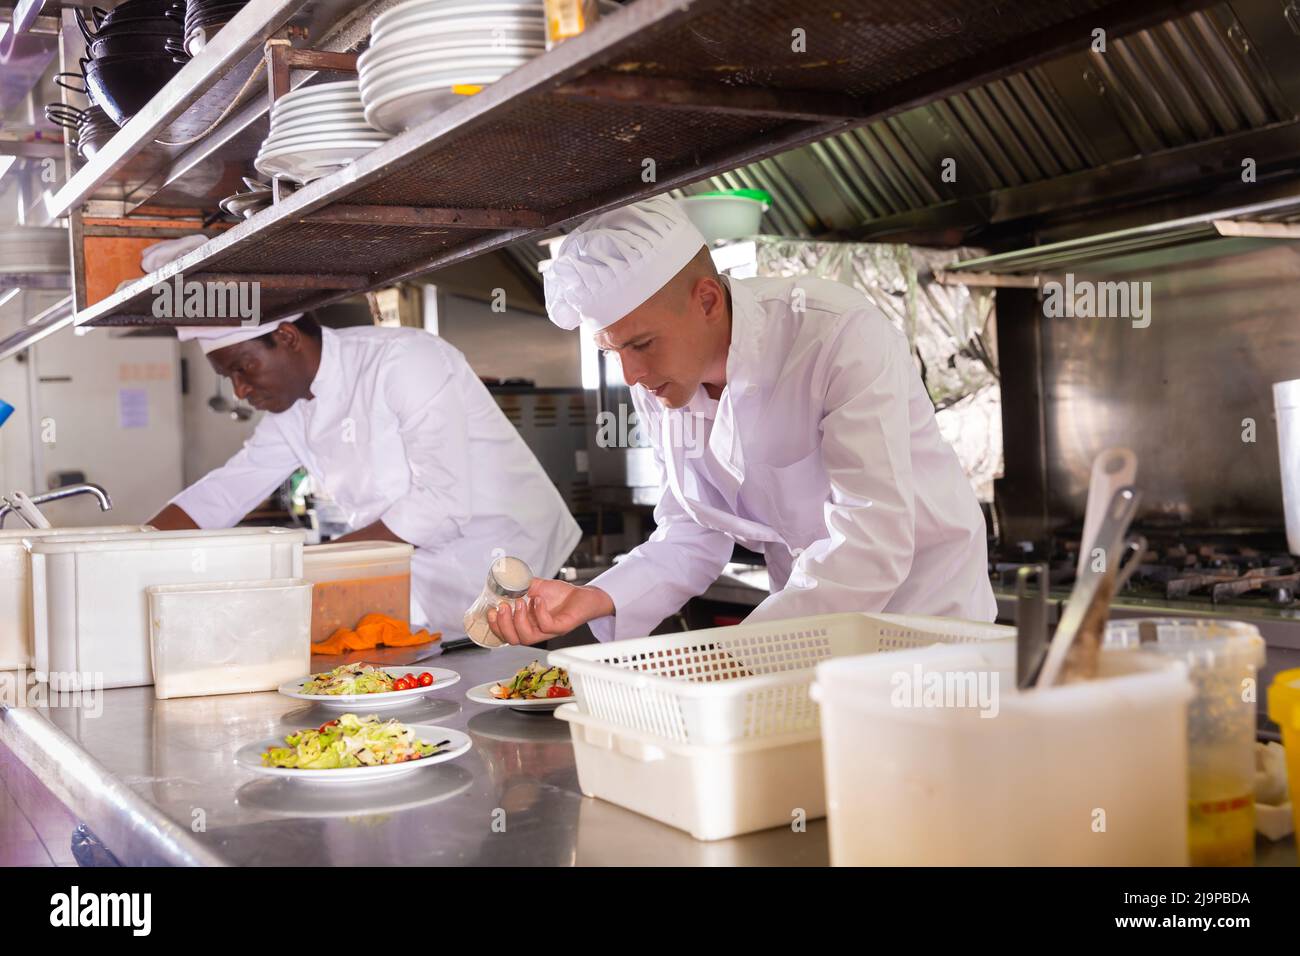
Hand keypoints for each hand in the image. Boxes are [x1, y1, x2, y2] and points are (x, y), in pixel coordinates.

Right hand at [487, 579, 613, 645]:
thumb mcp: (536, 588)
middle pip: (514, 640)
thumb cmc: (561, 596)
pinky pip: (547, 626)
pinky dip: (540, 612)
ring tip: (520, 602)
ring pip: (528, 637)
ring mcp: (549, 631)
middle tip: (503, 607)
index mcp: (527, 624)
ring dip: (520, 620)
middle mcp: (536, 631)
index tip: (491, 612)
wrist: (583, 595)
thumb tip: (504, 581)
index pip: (507, 635)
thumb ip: (520, 586)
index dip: (496, 627)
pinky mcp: (562, 627)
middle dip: (504, 625)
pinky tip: (539, 600)